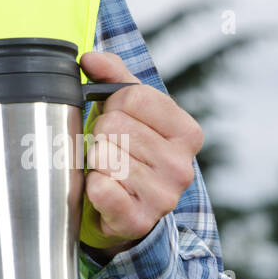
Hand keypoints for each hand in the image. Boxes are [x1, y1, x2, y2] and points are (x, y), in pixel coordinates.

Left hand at [77, 51, 203, 258]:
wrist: (128, 206)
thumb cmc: (128, 149)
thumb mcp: (128, 108)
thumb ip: (112, 75)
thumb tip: (90, 58)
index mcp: (187, 132)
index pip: (135, 96)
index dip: (114, 104)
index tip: (118, 118)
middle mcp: (182, 166)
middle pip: (115, 125)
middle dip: (101, 133)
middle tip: (110, 148)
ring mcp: (164, 196)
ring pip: (104, 155)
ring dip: (95, 160)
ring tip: (108, 169)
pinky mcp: (139, 219)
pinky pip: (100, 188)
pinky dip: (92, 186)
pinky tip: (102, 189)